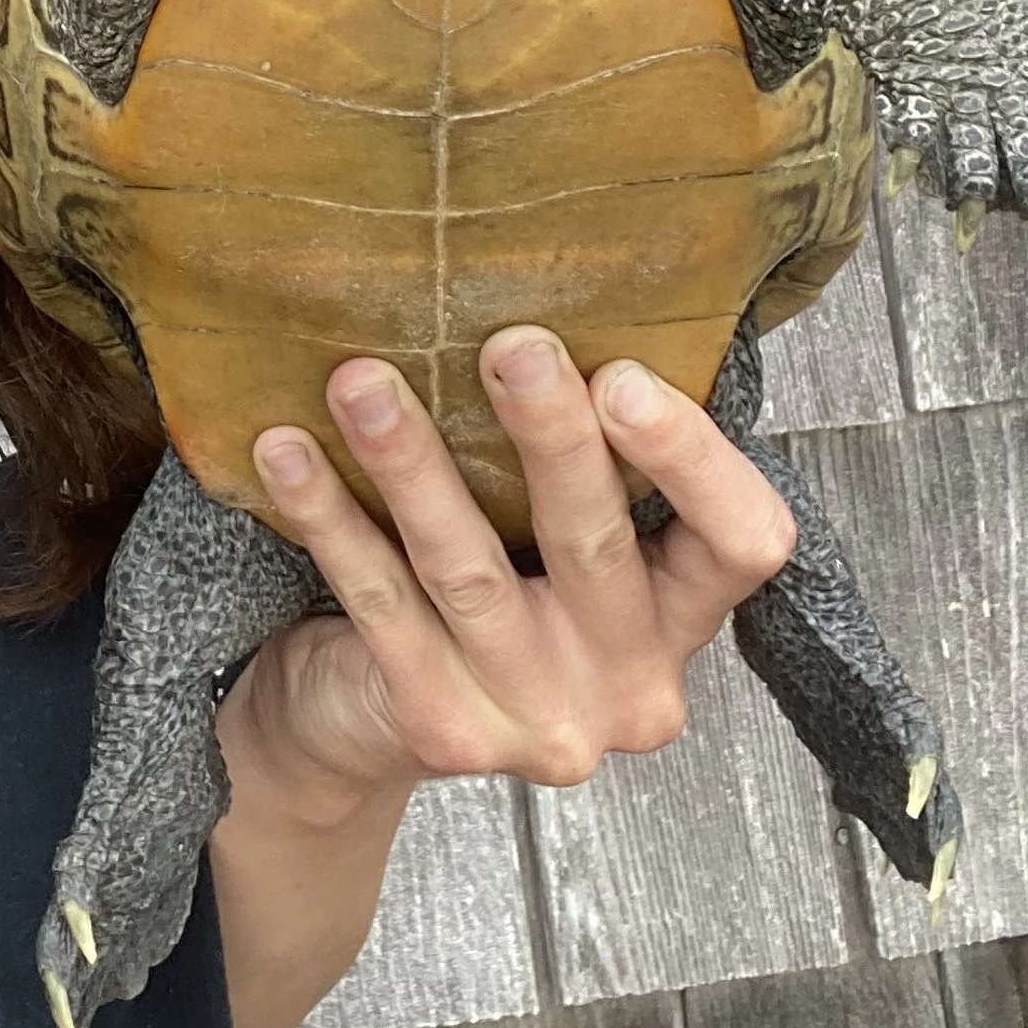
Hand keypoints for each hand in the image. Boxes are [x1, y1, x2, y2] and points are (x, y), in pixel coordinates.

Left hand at [223, 332, 798, 814]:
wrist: (358, 723)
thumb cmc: (485, 593)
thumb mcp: (557, 536)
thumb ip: (586, 457)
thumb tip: (564, 299)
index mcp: (679, 615)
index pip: (742, 539)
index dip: (692, 459)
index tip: (620, 374)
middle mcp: (627, 683)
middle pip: (597, 544)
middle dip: (552, 437)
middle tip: (511, 345)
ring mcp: (536, 717)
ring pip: (471, 572)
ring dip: (413, 463)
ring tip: (361, 381)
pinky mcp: (441, 728)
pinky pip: (378, 600)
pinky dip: (328, 517)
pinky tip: (285, 451)